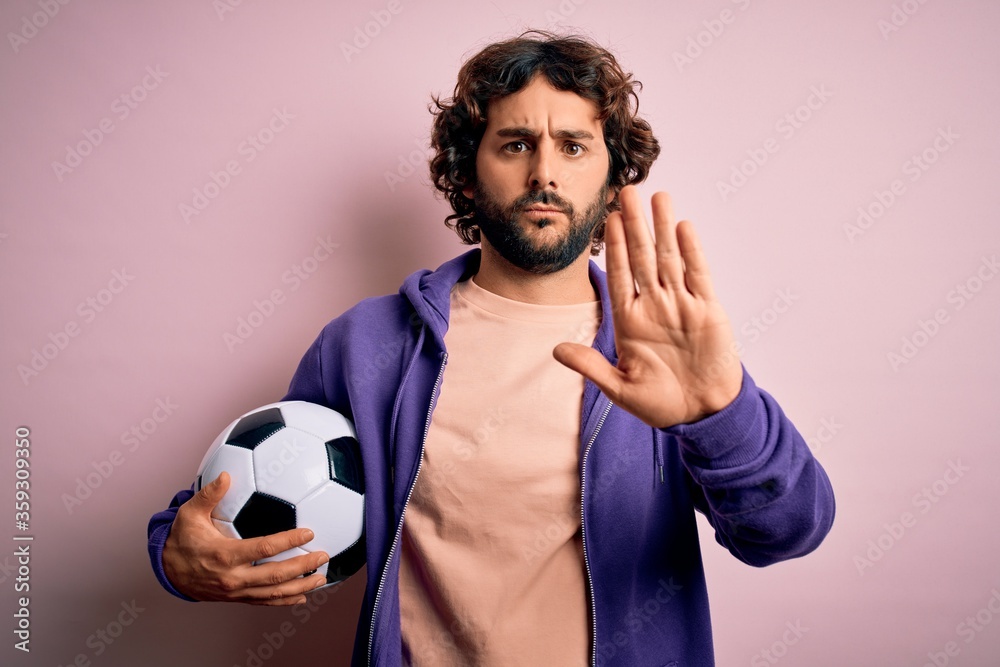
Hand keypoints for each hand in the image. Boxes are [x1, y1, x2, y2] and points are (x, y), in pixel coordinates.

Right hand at [162, 472, 328, 604]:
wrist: (167, 571)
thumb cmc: (181, 538)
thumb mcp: (189, 514)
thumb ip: (208, 495)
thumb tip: (226, 475)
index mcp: (225, 555)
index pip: (264, 548)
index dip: (289, 541)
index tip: (309, 533)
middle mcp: (233, 578)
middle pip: (275, 575)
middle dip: (303, 567)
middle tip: (323, 556)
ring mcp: (236, 592)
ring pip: (273, 594)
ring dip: (300, 587)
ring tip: (321, 579)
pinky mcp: (236, 598)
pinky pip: (263, 602)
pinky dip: (284, 601)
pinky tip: (302, 596)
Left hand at [553, 185, 741, 427]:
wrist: (702, 414)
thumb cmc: (662, 404)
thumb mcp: (621, 388)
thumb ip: (591, 366)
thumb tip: (556, 351)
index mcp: (630, 322)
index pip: (620, 275)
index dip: (615, 247)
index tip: (608, 219)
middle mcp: (654, 307)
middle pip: (642, 258)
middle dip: (635, 225)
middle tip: (627, 191)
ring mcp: (681, 305)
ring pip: (669, 258)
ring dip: (662, 228)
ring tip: (657, 196)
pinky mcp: (708, 310)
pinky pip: (698, 275)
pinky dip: (691, 252)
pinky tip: (683, 227)